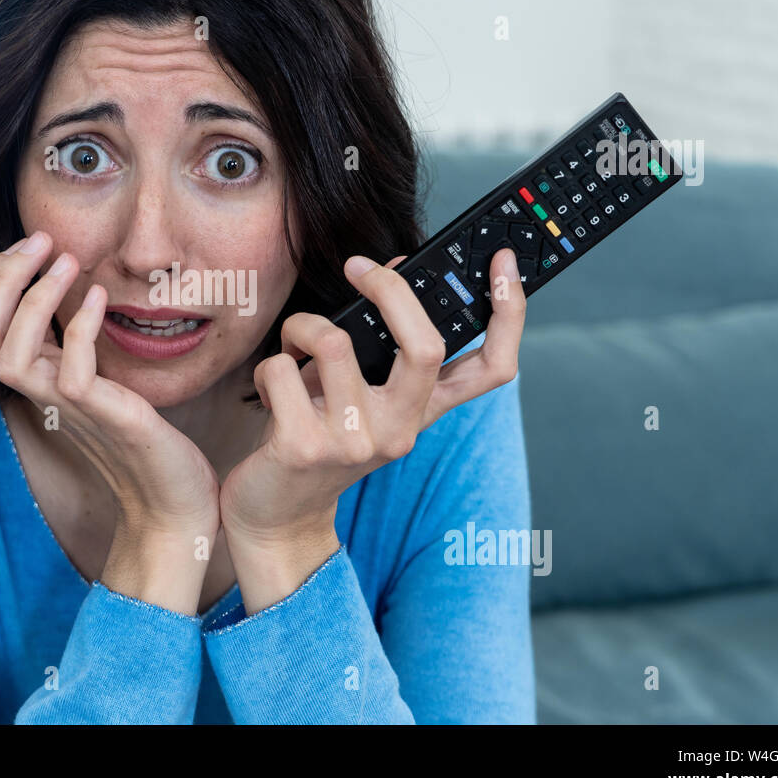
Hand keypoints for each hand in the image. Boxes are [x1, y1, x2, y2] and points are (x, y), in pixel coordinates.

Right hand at [0, 231, 219, 611]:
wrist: (174, 498)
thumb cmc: (141, 434)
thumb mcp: (96, 375)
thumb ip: (68, 341)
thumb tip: (60, 284)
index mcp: (34, 378)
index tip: (31, 245)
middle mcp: (40, 392)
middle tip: (41, 241)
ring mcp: (68, 407)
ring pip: (9, 357)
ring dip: (34, 300)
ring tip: (68, 262)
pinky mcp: (106, 418)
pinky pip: (73, 375)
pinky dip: (81, 330)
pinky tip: (99, 298)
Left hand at [217, 247, 525, 611]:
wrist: (276, 515)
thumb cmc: (316, 437)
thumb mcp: (360, 392)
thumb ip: (379, 342)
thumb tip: (393, 267)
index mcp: (422, 410)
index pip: (494, 367)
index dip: (509, 313)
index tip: (505, 262)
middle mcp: (400, 428)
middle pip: (425, 346)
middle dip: (390, 290)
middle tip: (358, 267)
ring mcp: (354, 442)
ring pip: (334, 342)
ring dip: (303, 326)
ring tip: (295, 342)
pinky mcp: (303, 448)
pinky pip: (281, 370)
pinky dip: (268, 365)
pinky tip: (269, 387)